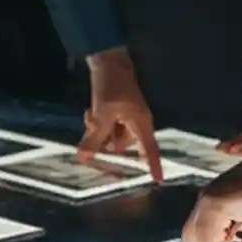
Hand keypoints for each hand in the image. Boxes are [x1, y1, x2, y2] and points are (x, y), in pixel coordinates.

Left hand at [80, 48, 162, 181]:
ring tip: (92, 115)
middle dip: (105, 140)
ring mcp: (127, 116)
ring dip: (100, 130)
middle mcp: (137, 122)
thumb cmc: (111, 86)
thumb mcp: (100, 114)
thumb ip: (93, 137)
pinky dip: (99, 123)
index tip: (158, 181)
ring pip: (112, 135)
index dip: (153, 165)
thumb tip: (84, 158)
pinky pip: (108, 126)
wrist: (108, 60)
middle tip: (94, 125)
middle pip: (121, 145)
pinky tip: (92, 111)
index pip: (149, 150)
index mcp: (141, 123)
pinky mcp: (118, 111)